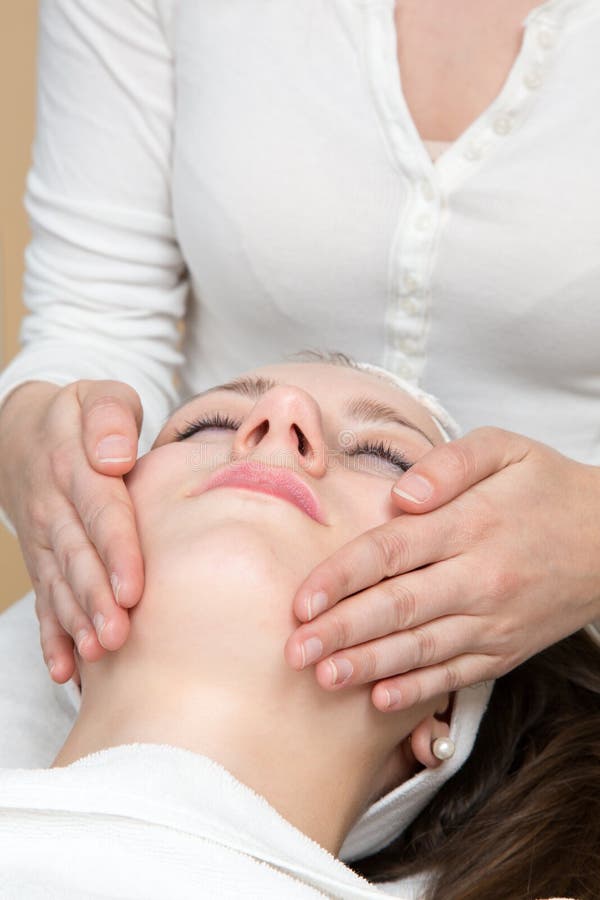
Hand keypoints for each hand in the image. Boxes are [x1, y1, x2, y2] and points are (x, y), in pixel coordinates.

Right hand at [0, 379, 144, 683]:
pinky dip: (52, 636)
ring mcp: (44, 539)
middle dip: (97, 600)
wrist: (25, 435)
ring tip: (98, 656)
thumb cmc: (82, 419)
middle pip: (78, 558)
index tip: (132, 588)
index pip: (100, 511)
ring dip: (78, 622)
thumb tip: (115, 458)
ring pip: (61, 585)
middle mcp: (55, 508)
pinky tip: (64, 670)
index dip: (116, 550)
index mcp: (73, 467)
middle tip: (118, 636)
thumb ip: (110, 416)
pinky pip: (44, 600)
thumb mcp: (97, 396)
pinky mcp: (41, 561)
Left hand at [284, 427, 599, 710]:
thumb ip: (450, 462)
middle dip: (340, 631)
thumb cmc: (546, 488)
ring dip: (368, 666)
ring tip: (322, 678)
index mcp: (469, 524)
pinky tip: (380, 700)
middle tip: (292, 651)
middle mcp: (479, 577)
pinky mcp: (506, 649)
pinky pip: (456, 674)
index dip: (341, 577)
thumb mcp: (504, 448)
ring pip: (421, 648)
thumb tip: (402, 493)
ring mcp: (494, 620)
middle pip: (397, 607)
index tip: (301, 600)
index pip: (391, 551)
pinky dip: (418, 690)